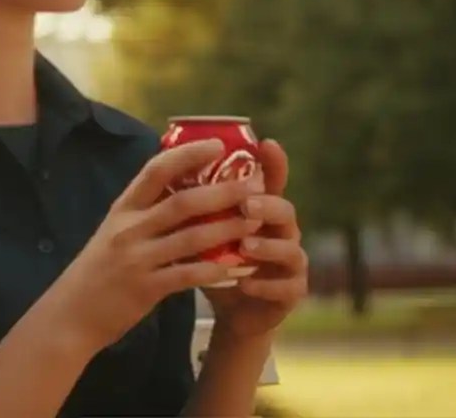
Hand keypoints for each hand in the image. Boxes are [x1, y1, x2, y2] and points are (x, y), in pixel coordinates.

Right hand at [41, 139, 260, 353]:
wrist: (70, 314)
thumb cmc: (98, 270)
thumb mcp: (114, 231)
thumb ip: (144, 212)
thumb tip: (183, 187)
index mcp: (122, 208)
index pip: (156, 170)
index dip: (188, 154)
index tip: (217, 144)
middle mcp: (129, 228)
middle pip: (183, 202)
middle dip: (223, 191)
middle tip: (254, 184)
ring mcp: (137, 258)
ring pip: (192, 237)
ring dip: (228, 228)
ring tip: (255, 221)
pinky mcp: (145, 288)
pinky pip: (188, 275)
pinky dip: (214, 270)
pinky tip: (237, 267)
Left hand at [202, 139, 307, 338]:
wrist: (231, 311)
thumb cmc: (215, 261)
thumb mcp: (202, 230)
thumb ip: (195, 204)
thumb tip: (163, 169)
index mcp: (262, 209)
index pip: (272, 180)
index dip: (274, 162)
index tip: (266, 143)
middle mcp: (282, 231)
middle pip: (285, 210)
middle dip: (267, 205)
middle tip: (246, 204)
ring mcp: (290, 262)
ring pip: (290, 248)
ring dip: (267, 246)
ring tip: (245, 246)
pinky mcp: (292, 292)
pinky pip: (285, 287)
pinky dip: (264, 284)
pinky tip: (245, 284)